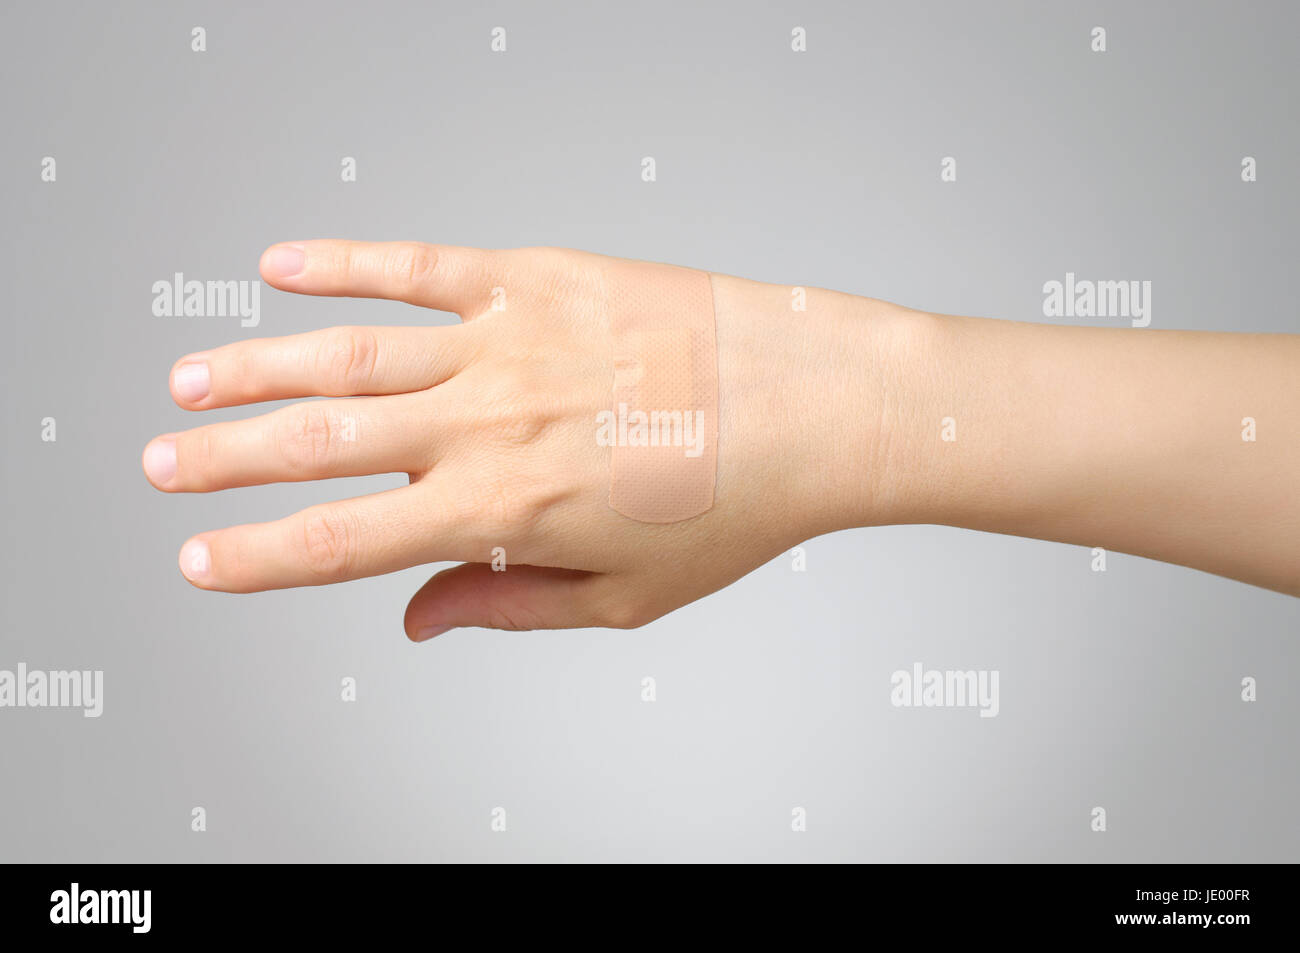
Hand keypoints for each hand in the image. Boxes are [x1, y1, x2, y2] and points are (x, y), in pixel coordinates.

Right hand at [142, 241, 892, 637]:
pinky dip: (343, 263)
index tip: (198, 558)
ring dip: (257, 366)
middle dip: (227, 458)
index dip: (258, 556)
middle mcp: (487, 423)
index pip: (345, 544)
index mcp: (504, 511)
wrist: (816, 404)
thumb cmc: (733, 506)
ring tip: (191, 378)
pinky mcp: (535, 277)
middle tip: (160, 463)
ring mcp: (506, 341)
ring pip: (348, 352)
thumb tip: (417, 619)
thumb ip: (507, 606)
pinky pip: (417, 264)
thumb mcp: (625, 596)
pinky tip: (282, 264)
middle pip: (321, 443)